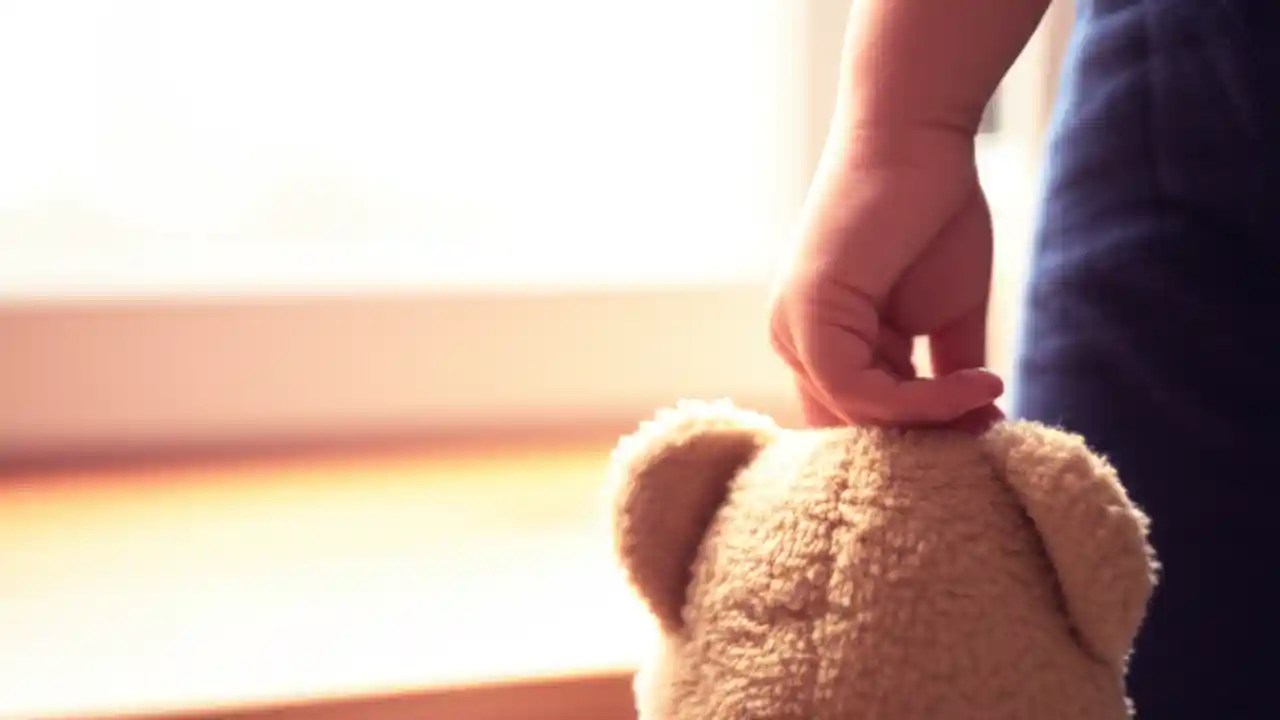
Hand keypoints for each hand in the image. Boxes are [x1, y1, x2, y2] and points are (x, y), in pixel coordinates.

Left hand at [769, 127, 1003, 429]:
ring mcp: (794, 331)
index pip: (856, 419)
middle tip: (990, 430)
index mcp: (821, 342)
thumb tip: (978, 428)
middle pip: (855, 427)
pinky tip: (977, 385)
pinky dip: (922, 402)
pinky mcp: (806, 318)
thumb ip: (946, 374)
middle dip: (926, 438)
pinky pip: (857, 392)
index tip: (982, 429)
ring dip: (933, 421)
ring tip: (990, 402)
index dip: (918, 435)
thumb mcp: (945, 316)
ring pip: (857, 417)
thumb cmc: (932, 215)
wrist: (920, 141)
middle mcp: (795, 341)